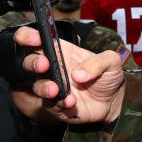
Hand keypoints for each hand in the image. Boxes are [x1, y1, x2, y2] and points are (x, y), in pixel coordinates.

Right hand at [10, 27, 127, 123]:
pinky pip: (52, 105)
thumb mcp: (111, 62)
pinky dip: (60, 103)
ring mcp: (53, 87)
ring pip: (37, 86)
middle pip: (29, 62)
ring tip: (56, 89)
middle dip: (32, 62)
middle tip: (44, 65)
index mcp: (60, 51)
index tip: (34, 39)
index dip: (28, 36)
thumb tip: (78, 73)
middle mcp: (52, 68)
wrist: (114, 100)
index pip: (36, 40)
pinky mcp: (57, 105)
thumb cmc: (107, 76)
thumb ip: (99, 62)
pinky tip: (71, 102)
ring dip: (43, 87)